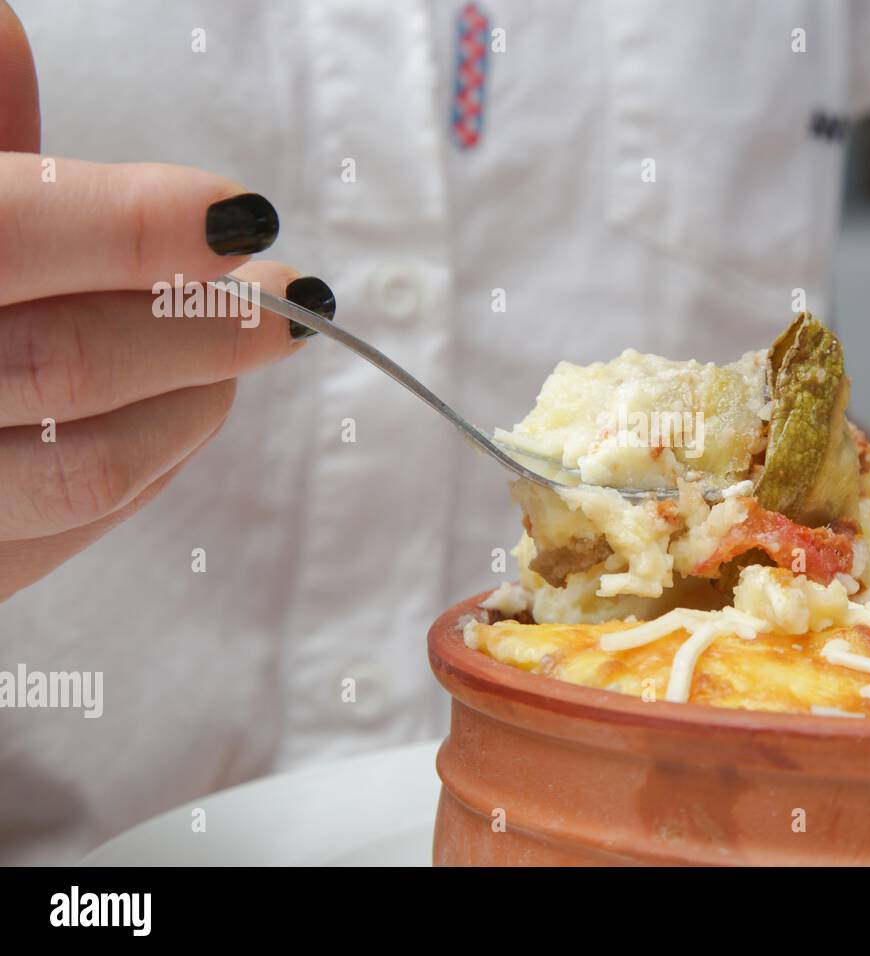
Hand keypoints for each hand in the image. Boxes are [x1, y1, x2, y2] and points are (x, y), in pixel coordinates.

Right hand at [0, 3, 331, 600]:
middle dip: (208, 323)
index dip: (138, 224)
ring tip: (239, 346)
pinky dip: (160, 460)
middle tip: (289, 292)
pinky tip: (186, 407)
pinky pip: (83, 526)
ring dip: (197, 399)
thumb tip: (8, 45)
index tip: (243, 214)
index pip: (6, 236)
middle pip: (69, 364)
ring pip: (93, 467)